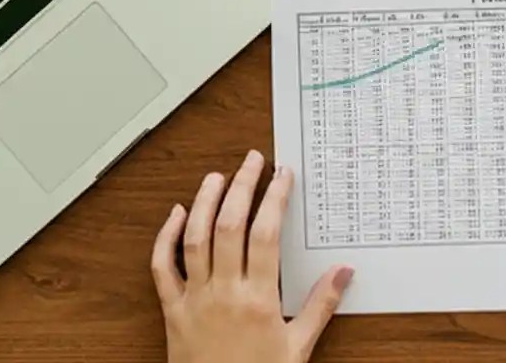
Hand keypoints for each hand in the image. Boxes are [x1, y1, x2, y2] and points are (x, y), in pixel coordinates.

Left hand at [151, 151, 353, 362]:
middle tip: (252, 161)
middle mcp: (223, 292)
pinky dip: (165, 237)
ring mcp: (194, 298)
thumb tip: (343, 272)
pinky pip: (162, 267)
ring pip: (194, 238)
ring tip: (216, 177)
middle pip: (229, 225)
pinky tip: (175, 214)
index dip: (274, 198)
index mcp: (258, 299)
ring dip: (203, 202)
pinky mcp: (172, 310)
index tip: (282, 176)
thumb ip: (321, 306)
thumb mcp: (299, 348)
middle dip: (241, 186)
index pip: (266, 234)